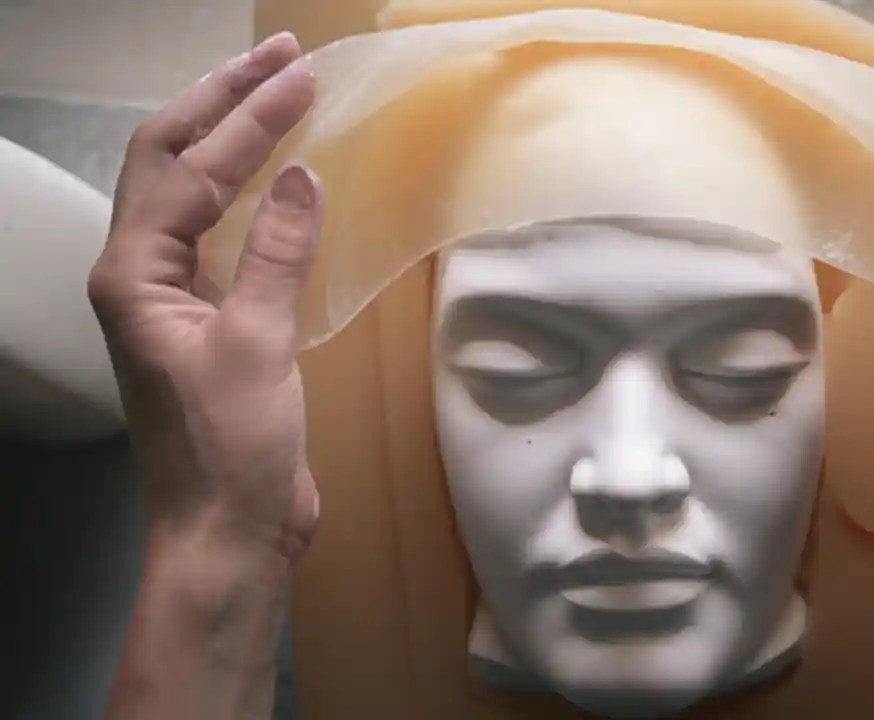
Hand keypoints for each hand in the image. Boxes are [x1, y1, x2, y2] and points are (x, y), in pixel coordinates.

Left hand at [89, 31, 321, 567]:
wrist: (228, 531)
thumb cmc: (230, 449)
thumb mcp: (257, 347)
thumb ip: (276, 256)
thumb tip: (301, 175)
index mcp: (133, 276)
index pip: (192, 170)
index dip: (249, 118)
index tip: (303, 75)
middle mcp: (139, 275)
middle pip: (170, 160)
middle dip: (224, 102)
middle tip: (283, 56)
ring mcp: (170, 297)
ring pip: (189, 192)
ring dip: (230, 138)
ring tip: (276, 91)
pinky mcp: (207, 320)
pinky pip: (219, 233)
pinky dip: (248, 193)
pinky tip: (279, 177)